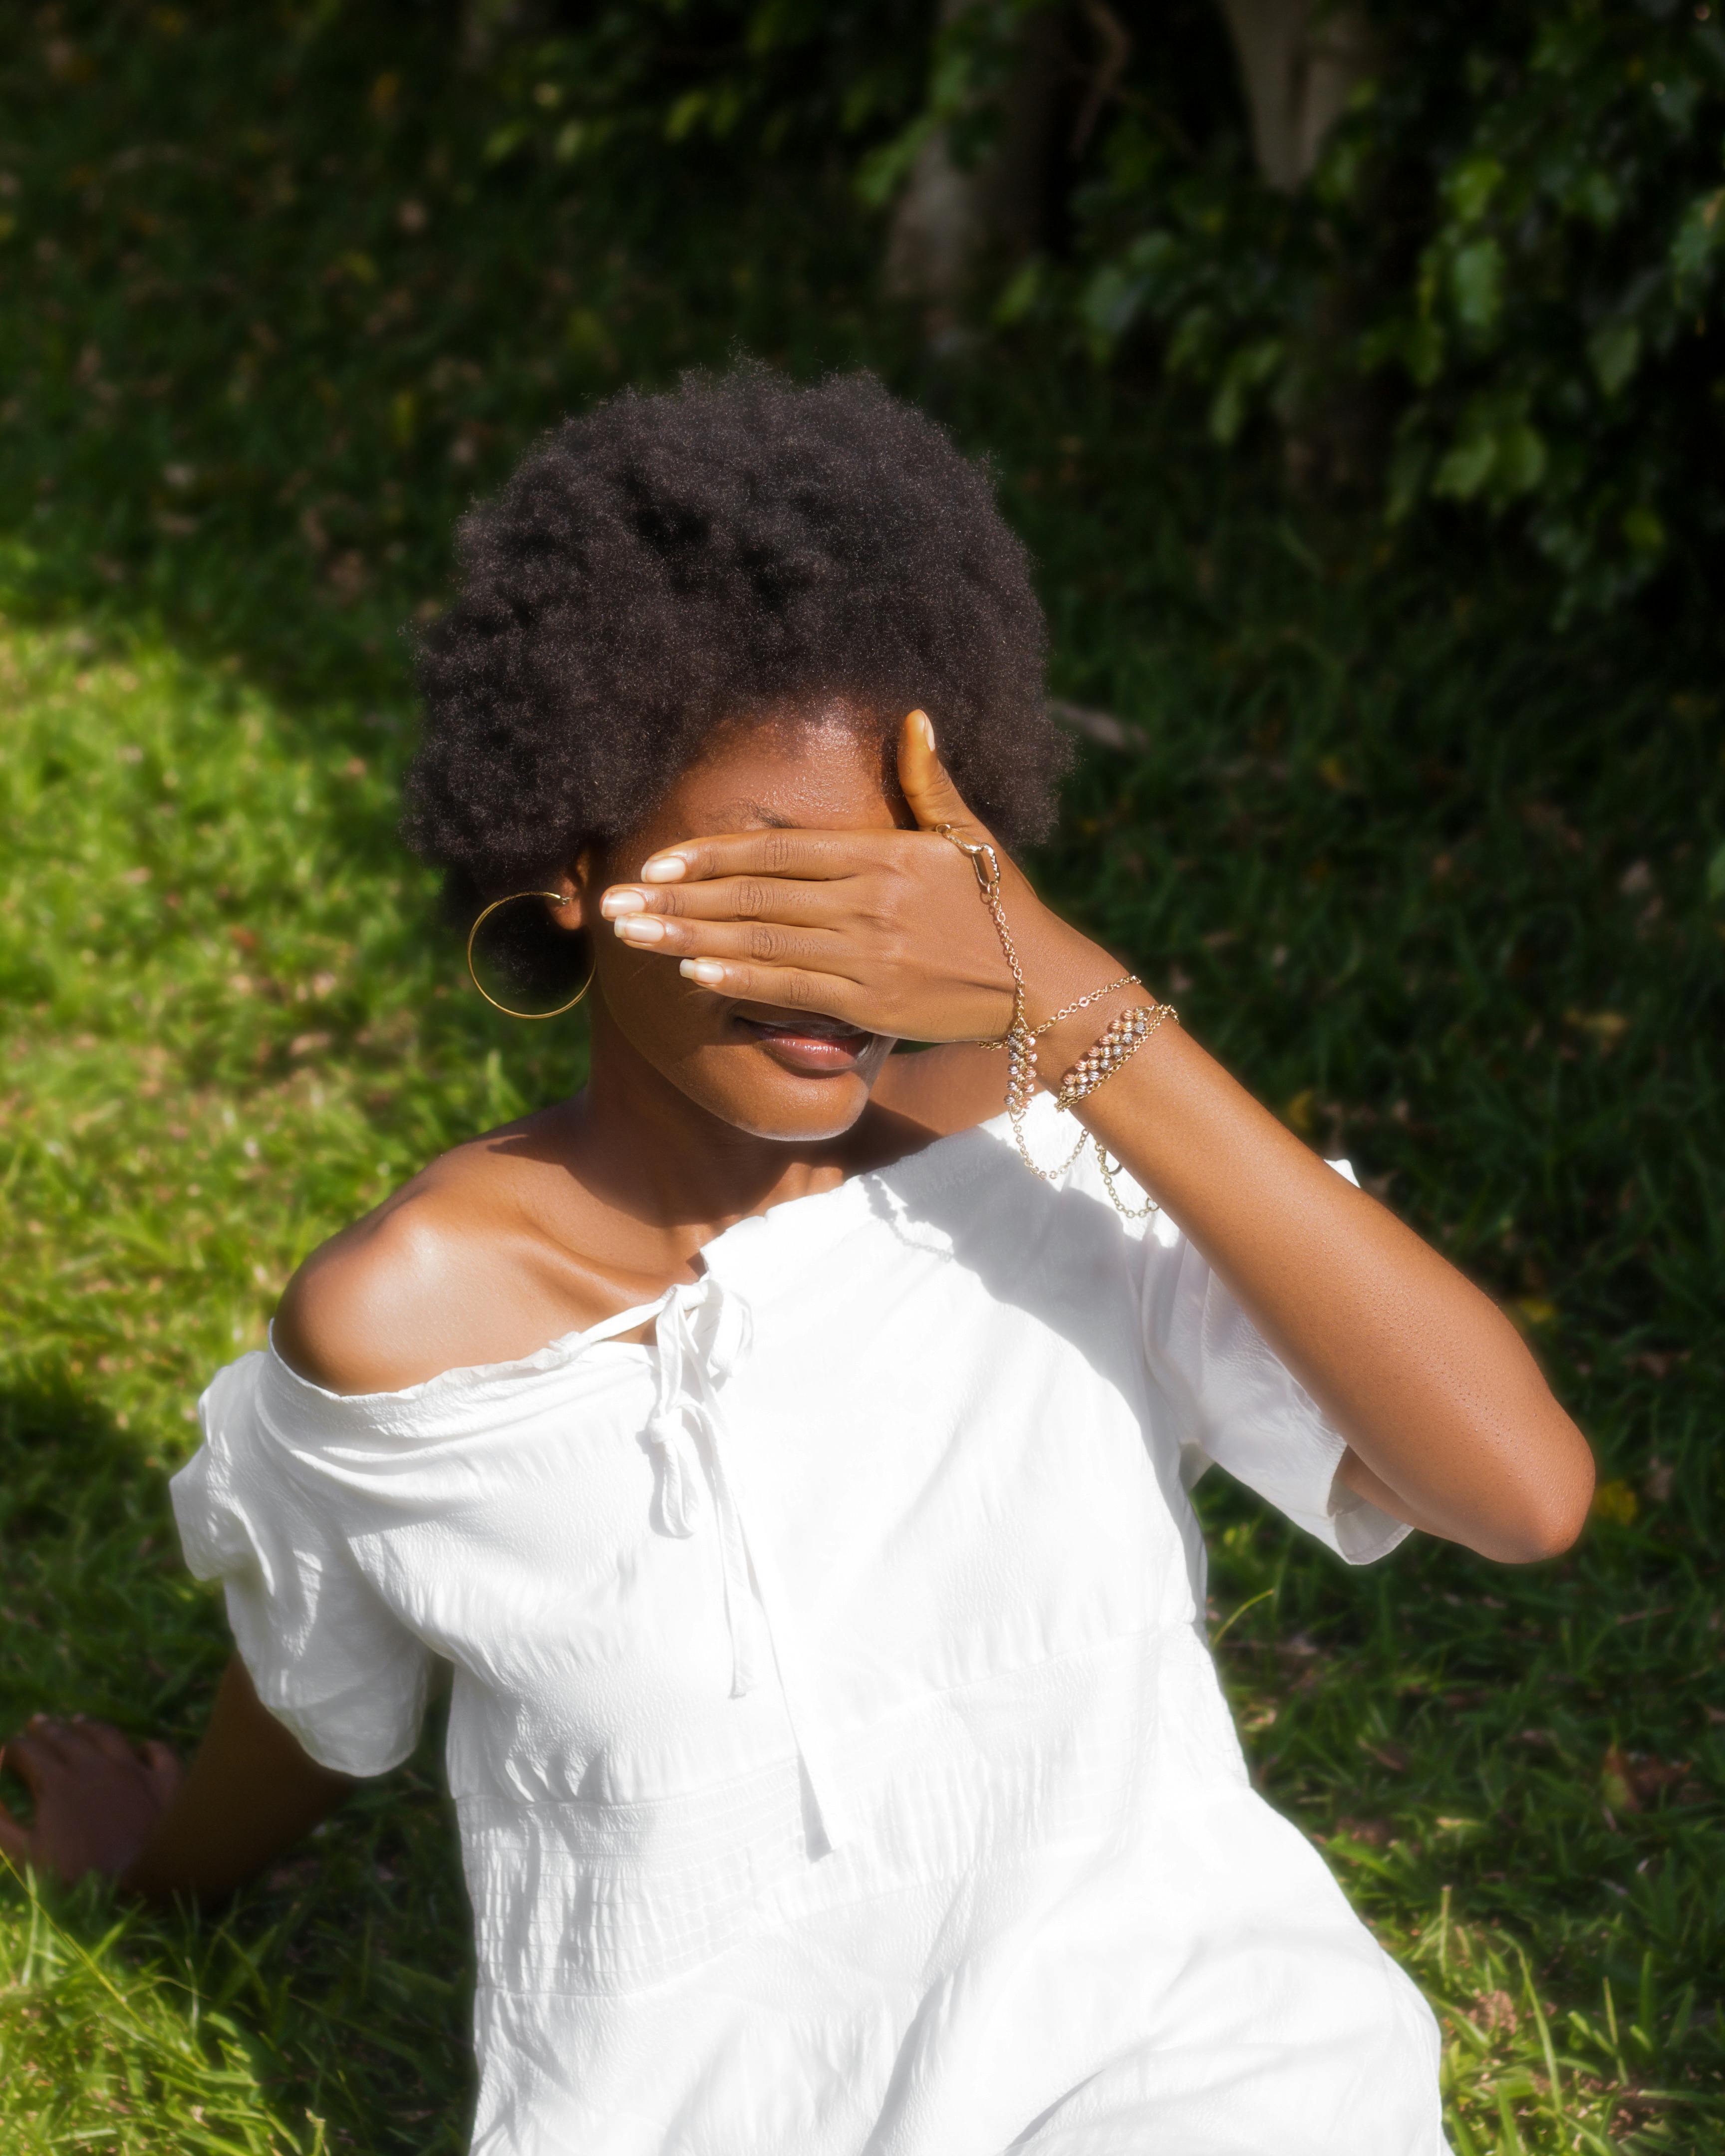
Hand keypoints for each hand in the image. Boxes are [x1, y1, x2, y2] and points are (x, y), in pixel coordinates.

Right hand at [0, 1715, 182, 1887]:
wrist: (143, 1870)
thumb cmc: (81, 1870)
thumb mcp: (29, 1854)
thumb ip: (3, 1825)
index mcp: (58, 1782)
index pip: (30, 1752)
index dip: (17, 1748)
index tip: (10, 1747)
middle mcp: (95, 1765)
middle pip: (67, 1737)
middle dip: (48, 1729)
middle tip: (38, 1721)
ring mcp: (133, 1767)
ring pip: (108, 1735)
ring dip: (90, 1726)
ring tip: (79, 1721)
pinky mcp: (164, 1778)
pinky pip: (159, 1753)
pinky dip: (150, 1747)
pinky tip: (145, 1746)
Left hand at [599, 710, 1113, 1044]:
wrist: (1043, 984)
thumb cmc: (1001, 906)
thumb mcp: (970, 835)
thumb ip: (929, 781)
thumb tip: (914, 718)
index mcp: (882, 854)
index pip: (777, 849)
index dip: (710, 854)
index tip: (656, 863)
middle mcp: (868, 901)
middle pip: (753, 895)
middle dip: (675, 900)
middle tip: (612, 906)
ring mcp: (867, 954)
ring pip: (759, 942)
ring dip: (688, 939)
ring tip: (631, 937)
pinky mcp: (871, 1004)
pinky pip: (790, 989)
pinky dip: (737, 980)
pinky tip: (691, 972)